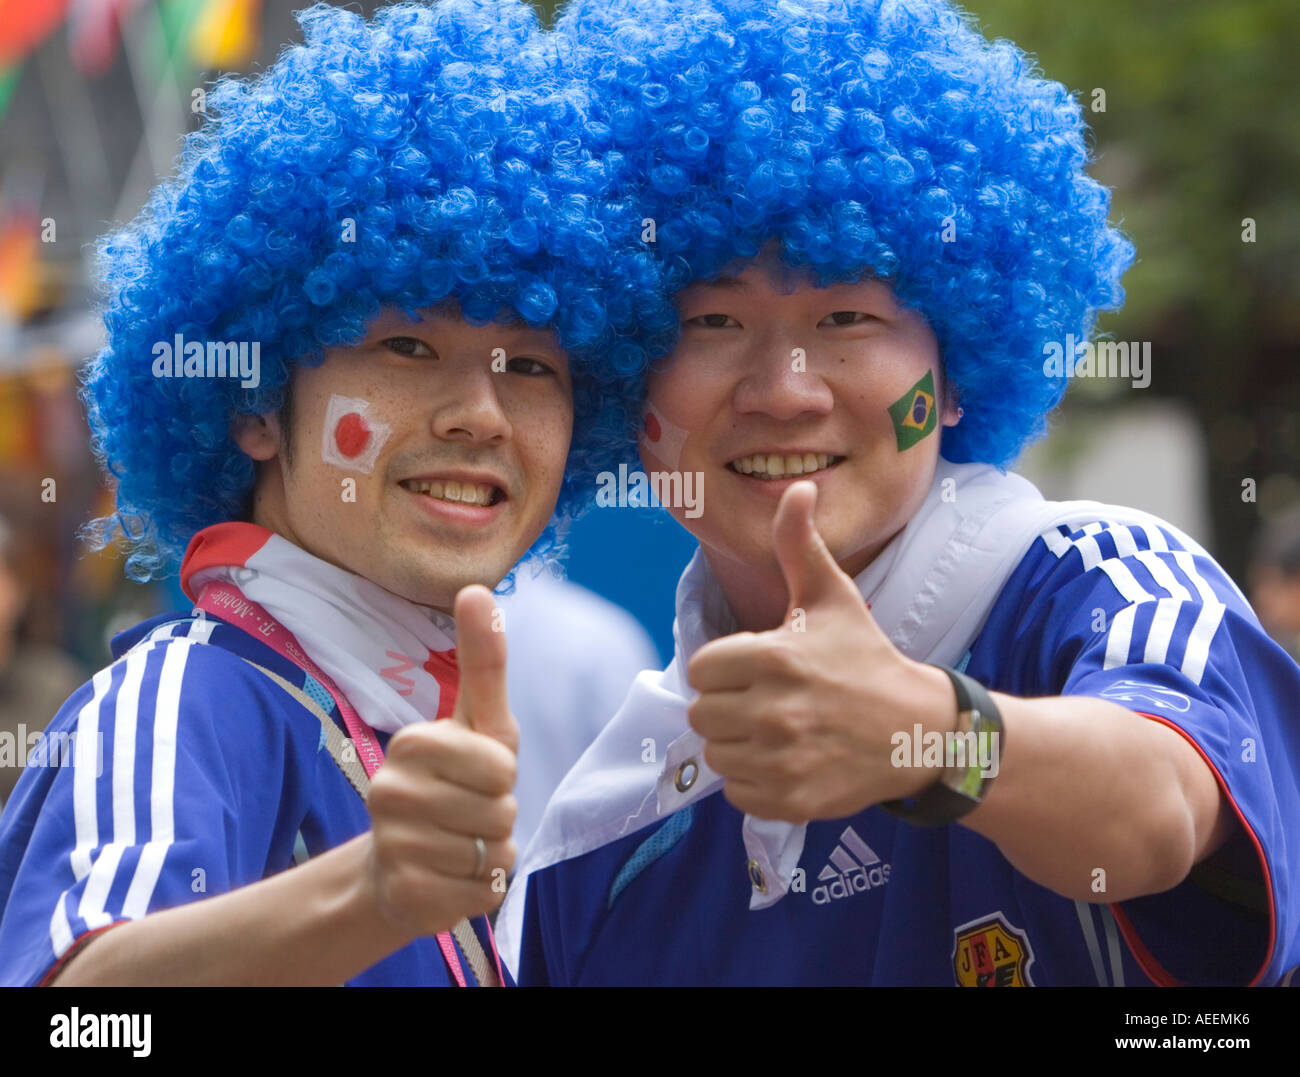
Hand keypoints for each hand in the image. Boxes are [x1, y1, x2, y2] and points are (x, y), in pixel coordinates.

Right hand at [365, 585, 518, 938]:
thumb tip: (477, 587)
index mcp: (412, 744)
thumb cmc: (454, 783)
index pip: (500, 765)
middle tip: (469, 814)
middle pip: (500, 809)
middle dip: (500, 816)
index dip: (502, 775)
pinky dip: (481, 889)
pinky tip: (452, 877)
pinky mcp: (405, 895)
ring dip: (491, 852)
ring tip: (459, 844)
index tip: (477, 776)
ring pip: (491, 851)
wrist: (401, 867)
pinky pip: (481, 892)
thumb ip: (482, 660)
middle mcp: (391, 793)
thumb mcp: (478, 723)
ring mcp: (394, 847)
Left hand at [686, 481, 951, 822]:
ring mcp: (782, 760)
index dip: (724, 668)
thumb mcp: (832, 597)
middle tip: (765, 701)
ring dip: (737, 745)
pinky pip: (736, 793)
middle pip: (702, 714)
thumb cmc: (865, 657)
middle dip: (727, 706)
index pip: (702, 669)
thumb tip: (796, 487)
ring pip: (716, 755)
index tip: (756, 668)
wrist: (918, 729)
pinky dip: (753, 782)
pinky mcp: (791, 799)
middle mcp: (773, 711)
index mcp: (773, 658)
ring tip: (776, 731)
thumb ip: (800, 545)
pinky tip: (785, 762)